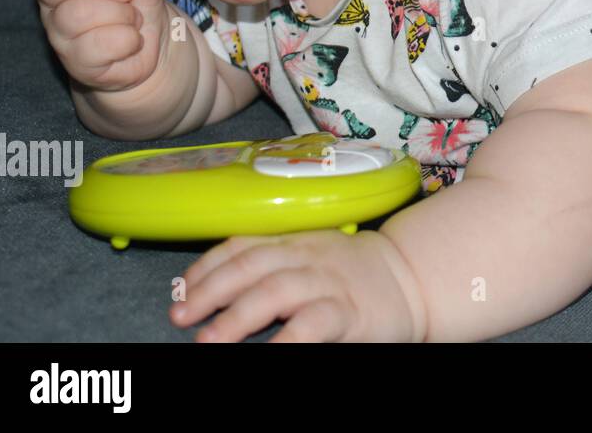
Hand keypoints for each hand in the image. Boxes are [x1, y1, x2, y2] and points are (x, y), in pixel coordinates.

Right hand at [29, 0, 171, 91]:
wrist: (153, 48)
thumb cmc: (135, 4)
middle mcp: (53, 4)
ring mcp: (62, 36)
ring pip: (78, 14)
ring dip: (120, 13)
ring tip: (134, 18)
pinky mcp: (78, 63)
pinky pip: (97, 46)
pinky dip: (127, 39)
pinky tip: (133, 39)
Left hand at [169, 229, 424, 342]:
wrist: (412, 278)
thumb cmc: (353, 273)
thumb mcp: (312, 256)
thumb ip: (273, 265)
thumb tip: (213, 290)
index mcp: (294, 241)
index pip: (241, 246)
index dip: (206, 267)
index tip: (180, 291)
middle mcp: (307, 257)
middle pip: (250, 266)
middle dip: (210, 291)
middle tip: (181, 316)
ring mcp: (328, 283)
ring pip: (276, 290)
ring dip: (237, 315)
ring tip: (209, 340)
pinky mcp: (348, 312)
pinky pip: (313, 324)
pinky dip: (286, 339)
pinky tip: (269, 350)